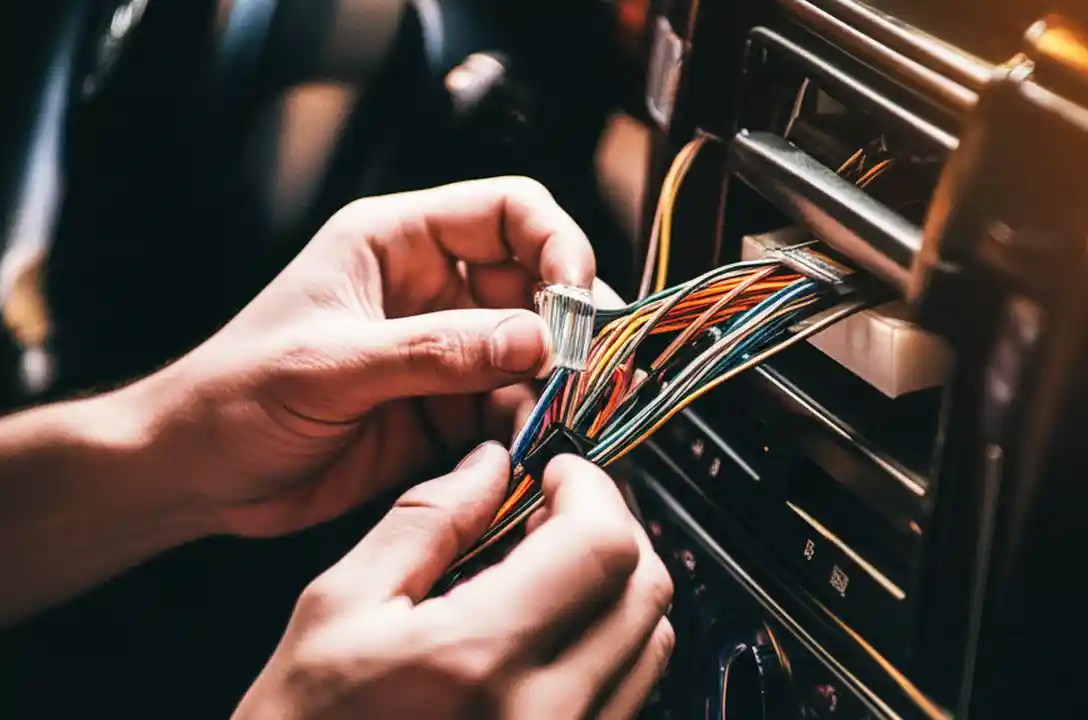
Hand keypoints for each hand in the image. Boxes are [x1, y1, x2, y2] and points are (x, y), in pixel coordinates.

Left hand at [135, 177, 595, 536]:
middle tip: (587, 367)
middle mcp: (430, 290)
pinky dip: (531, 428)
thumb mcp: (332, 365)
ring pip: (531, 353)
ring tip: (564, 415)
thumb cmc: (235, 397)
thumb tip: (537, 339)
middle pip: (534, 283)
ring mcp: (443, 353)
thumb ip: (437, 352)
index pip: (508, 210)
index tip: (576, 298)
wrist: (193, 477)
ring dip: (554, 383)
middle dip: (566, 323)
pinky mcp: (446, 412)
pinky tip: (533, 447)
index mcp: (397, 243)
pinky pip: (510, 409)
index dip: (556, 243)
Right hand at [234, 445, 674, 719]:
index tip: (556, 470)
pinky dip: (608, 642)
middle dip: (607, 527)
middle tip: (550, 514)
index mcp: (480, 659)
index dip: (590, 487)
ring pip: (651, 640)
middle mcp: (545, 715)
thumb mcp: (336, 609)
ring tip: (547, 573)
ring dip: (614, 585)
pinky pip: (630, 690)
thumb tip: (489, 465)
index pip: (601, 545)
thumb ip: (423, 523)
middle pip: (645, 588)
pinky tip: (548, 631)